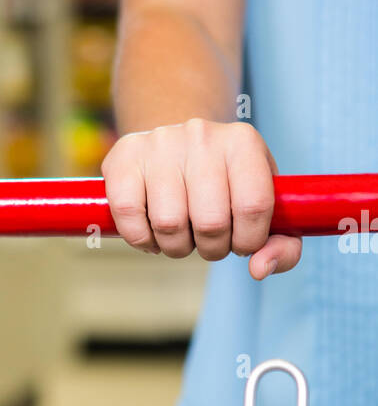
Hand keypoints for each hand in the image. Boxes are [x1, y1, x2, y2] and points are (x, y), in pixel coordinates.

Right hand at [101, 120, 300, 278]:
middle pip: (210, 222)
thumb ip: (281, 244)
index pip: (254, 206)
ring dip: (176, 247)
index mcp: (243, 142)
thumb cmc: (225, 184)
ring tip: (181, 235)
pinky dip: (141, 239)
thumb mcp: (264, 204)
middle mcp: (202, 135)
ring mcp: (159, 144)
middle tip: (208, 241)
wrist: (175, 146)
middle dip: (211, 248)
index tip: (241, 242)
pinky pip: (129, 216)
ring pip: (169, 223)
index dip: (248, 240)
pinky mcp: (124, 158)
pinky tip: (152, 232)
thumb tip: (259, 269)